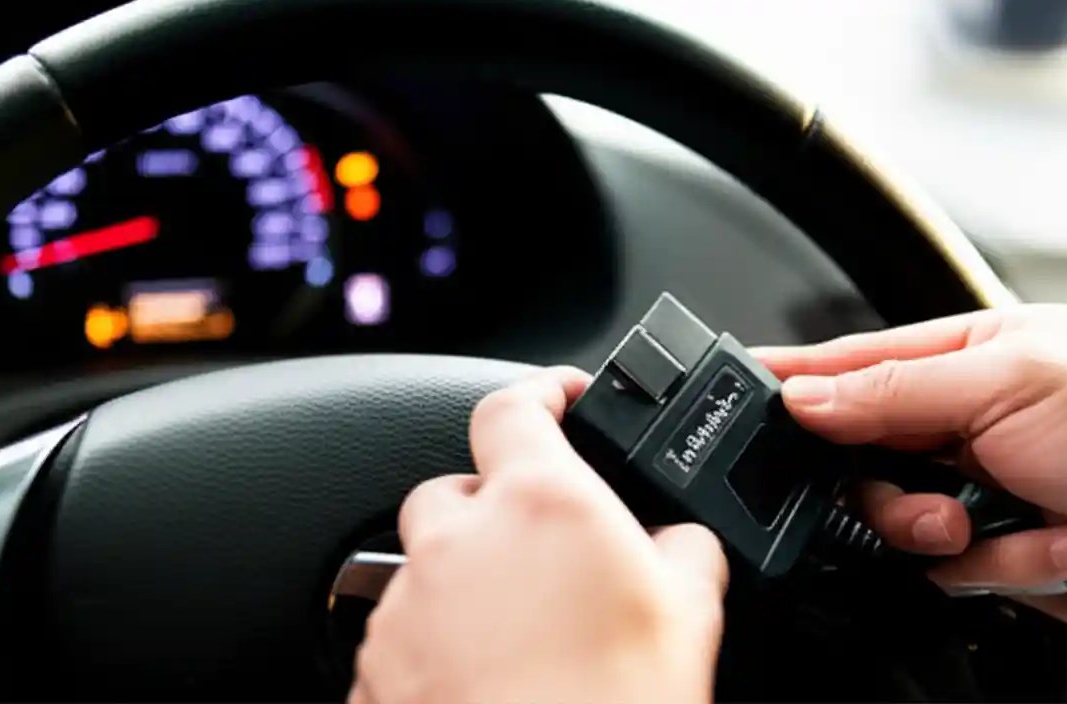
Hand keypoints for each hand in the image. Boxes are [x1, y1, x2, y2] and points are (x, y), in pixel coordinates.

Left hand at [349, 367, 727, 703]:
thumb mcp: (690, 613)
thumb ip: (682, 548)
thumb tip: (681, 541)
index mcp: (541, 504)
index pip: (514, 403)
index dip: (541, 391)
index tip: (559, 398)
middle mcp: (460, 540)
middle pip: (461, 489)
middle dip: (498, 513)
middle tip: (547, 559)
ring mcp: (408, 605)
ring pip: (428, 565)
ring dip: (468, 582)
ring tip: (523, 638)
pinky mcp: (376, 666)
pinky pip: (400, 631)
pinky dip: (436, 641)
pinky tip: (486, 680)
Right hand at [754, 304, 1066, 666]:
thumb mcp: (1011, 387)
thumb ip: (895, 392)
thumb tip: (807, 396)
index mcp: (976, 355)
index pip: (858, 361)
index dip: (797, 377)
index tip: (740, 388)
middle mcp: (972, 419)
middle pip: (863, 450)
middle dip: (888, 485)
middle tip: (928, 497)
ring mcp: (982, 486)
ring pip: (895, 518)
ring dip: (943, 532)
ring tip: (992, 524)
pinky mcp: (995, 550)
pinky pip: (946, 569)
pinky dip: (999, 565)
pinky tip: (1054, 545)